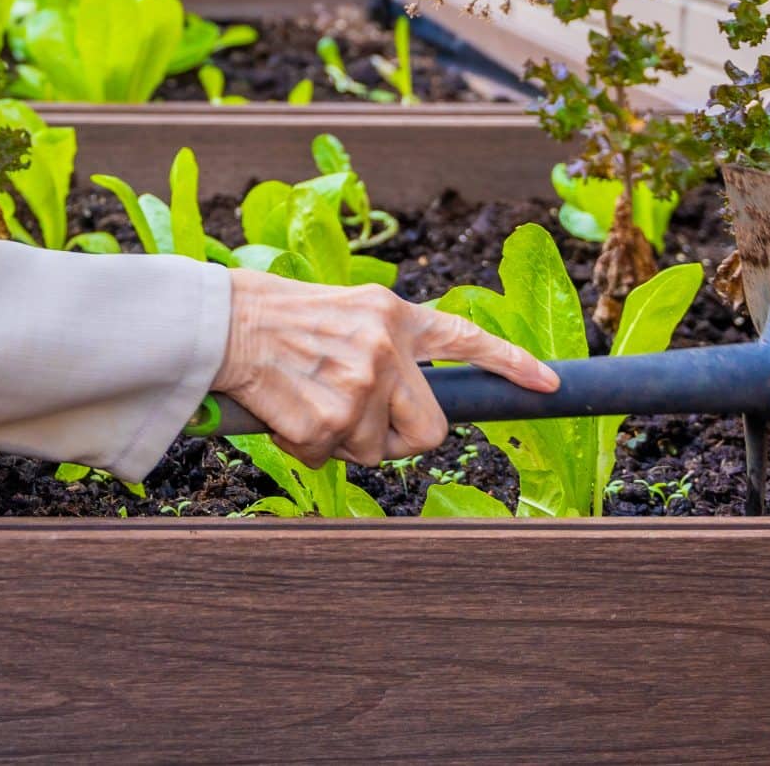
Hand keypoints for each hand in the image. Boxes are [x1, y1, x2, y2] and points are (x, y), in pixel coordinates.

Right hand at [211, 269, 557, 466]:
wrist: (219, 321)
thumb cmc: (274, 317)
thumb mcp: (344, 310)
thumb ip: (383, 344)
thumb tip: (405, 405)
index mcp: (394, 315)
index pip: (466, 340)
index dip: (510, 364)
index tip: (550, 385)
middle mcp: (388, 348)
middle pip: (430, 430)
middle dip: (399, 439)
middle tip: (358, 421)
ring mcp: (361, 386)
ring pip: (376, 451)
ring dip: (342, 440)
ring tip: (304, 400)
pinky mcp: (330, 420)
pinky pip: (330, 458)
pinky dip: (305, 447)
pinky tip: (283, 411)